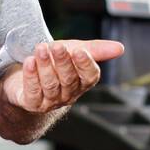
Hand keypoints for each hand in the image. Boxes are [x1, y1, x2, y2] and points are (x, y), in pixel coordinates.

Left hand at [0, 39, 124, 113]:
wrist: (28, 75)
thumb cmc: (56, 62)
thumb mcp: (76, 51)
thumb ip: (97, 50)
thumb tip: (120, 48)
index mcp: (83, 82)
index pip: (89, 76)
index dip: (85, 64)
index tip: (79, 50)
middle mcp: (69, 94)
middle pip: (68, 79)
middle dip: (63, 62)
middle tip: (56, 46)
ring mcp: (50, 101)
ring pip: (50, 85)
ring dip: (45, 66)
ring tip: (41, 48)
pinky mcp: (32, 103)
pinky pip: (33, 91)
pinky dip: (31, 76)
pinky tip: (30, 61)